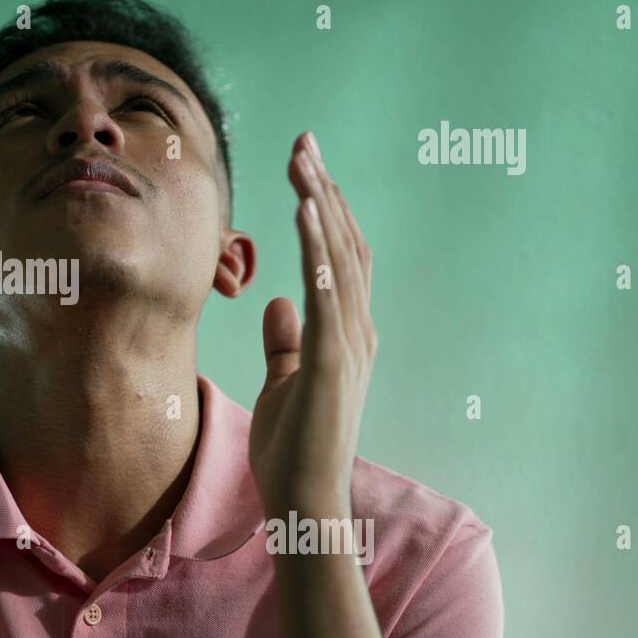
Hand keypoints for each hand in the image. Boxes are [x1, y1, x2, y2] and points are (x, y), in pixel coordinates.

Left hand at [248, 131, 375, 515]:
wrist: (304, 497)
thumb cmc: (293, 444)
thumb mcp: (285, 380)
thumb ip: (287, 341)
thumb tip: (279, 304)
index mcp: (346, 330)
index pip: (340, 255)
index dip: (325, 207)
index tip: (305, 165)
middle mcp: (357, 327)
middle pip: (344, 242)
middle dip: (323, 187)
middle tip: (304, 140)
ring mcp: (349, 341)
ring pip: (339, 255)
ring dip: (320, 201)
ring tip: (302, 156)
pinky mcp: (333, 357)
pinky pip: (327, 289)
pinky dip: (318, 245)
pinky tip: (305, 207)